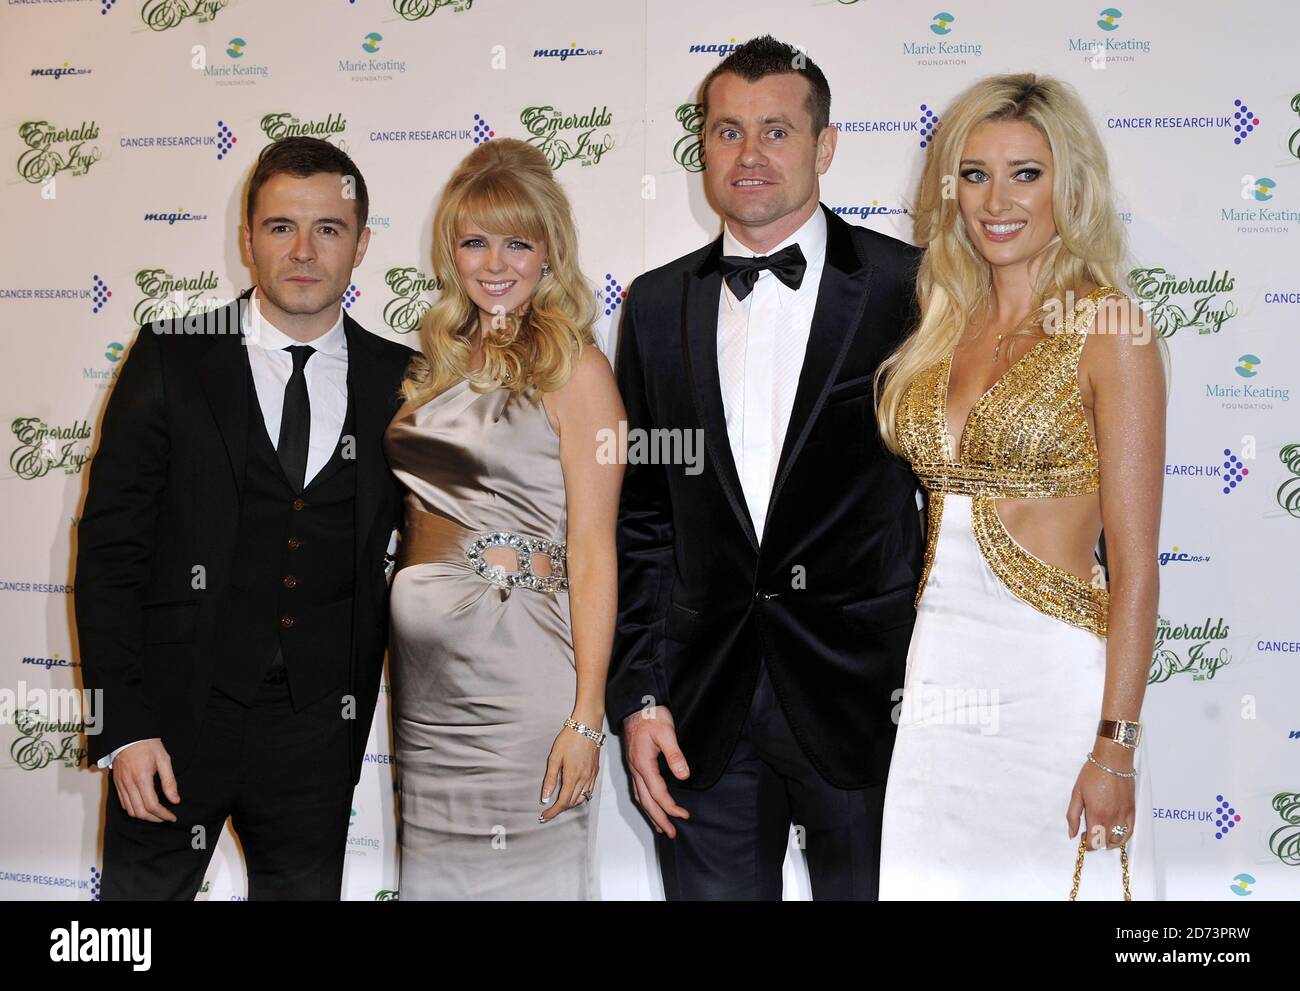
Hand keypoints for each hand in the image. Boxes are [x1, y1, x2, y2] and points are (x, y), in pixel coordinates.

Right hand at [112, 738, 179, 822]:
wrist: (129, 736)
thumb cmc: (148, 746)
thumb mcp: (164, 760)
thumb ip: (169, 782)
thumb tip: (175, 800)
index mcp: (142, 778)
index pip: (152, 805)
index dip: (163, 815)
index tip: (172, 817)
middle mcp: (129, 785)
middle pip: (140, 812)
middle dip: (154, 819)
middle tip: (166, 818)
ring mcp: (121, 785)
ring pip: (131, 811)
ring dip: (144, 816)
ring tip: (156, 815)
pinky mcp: (117, 785)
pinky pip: (124, 804)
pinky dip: (134, 810)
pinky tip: (144, 807)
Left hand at [539, 722, 600, 821]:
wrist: (587, 726)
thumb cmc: (570, 738)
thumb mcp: (554, 757)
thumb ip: (550, 779)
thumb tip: (545, 797)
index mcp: (572, 776)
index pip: (563, 802)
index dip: (553, 812)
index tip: (544, 816)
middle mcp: (584, 779)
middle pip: (573, 803)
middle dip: (560, 809)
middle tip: (549, 810)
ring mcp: (591, 776)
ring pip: (582, 798)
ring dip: (570, 804)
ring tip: (559, 803)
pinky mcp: (595, 772)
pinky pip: (589, 791)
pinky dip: (580, 796)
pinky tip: (573, 793)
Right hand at [621, 706, 690, 837]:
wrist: (635, 705)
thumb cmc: (650, 716)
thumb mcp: (666, 732)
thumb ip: (675, 755)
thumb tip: (683, 775)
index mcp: (643, 764)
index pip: (657, 793)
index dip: (670, 807)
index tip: (684, 815)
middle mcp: (636, 769)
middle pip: (646, 801)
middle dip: (659, 819)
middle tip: (671, 833)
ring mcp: (633, 768)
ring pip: (640, 798)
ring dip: (650, 814)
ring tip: (661, 827)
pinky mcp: (634, 764)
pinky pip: (637, 790)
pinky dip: (644, 802)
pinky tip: (650, 806)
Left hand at [1067, 744, 1134, 851]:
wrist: (1112, 761)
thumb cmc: (1093, 774)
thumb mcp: (1076, 794)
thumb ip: (1073, 816)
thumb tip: (1072, 834)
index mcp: (1097, 814)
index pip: (1093, 842)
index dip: (1086, 844)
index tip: (1082, 837)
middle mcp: (1112, 818)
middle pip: (1105, 843)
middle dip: (1095, 842)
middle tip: (1089, 833)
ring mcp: (1124, 815)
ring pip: (1118, 840)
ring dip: (1109, 842)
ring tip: (1101, 834)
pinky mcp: (1132, 811)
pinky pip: (1130, 831)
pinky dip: (1123, 837)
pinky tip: (1116, 833)